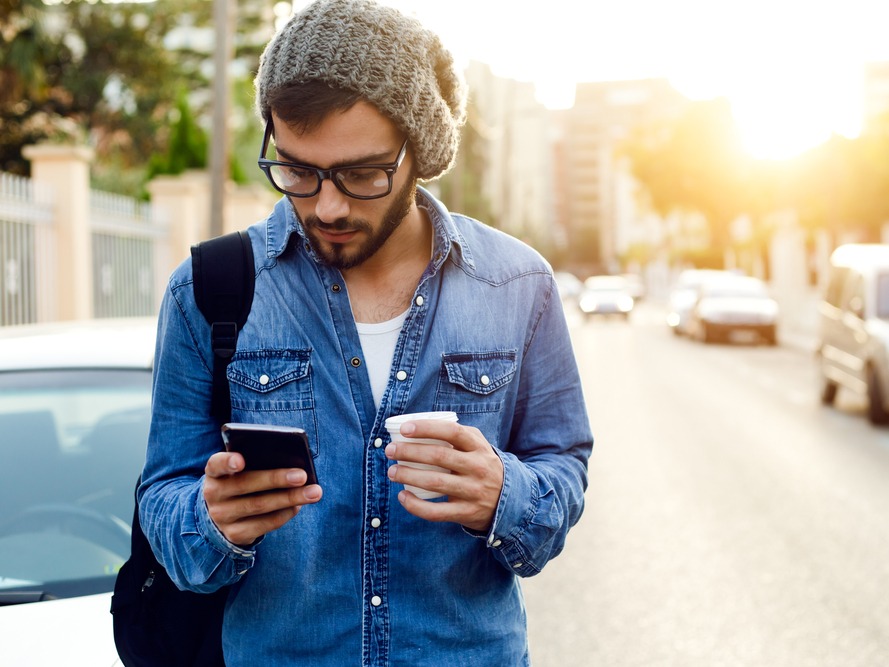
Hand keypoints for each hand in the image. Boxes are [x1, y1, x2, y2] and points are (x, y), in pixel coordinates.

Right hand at [203, 451, 321, 546]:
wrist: (223, 515)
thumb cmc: (240, 482)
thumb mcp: (241, 471)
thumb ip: (257, 463)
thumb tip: (292, 464)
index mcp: (214, 472)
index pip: (216, 464)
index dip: (228, 462)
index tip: (241, 460)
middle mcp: (213, 494)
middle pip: (246, 485)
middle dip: (276, 479)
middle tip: (303, 475)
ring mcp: (222, 517)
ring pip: (259, 506)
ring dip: (290, 498)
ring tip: (313, 492)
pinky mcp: (235, 534)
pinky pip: (264, 524)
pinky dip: (285, 514)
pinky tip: (299, 505)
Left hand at [385, 420, 503, 531]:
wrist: (508, 500)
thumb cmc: (483, 467)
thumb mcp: (479, 447)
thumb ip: (458, 435)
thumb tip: (420, 425)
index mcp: (479, 448)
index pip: (452, 432)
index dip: (426, 428)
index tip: (404, 429)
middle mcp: (478, 468)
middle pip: (439, 456)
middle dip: (409, 452)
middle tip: (390, 451)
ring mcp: (473, 491)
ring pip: (435, 482)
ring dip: (408, 476)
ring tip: (392, 472)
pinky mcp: (466, 513)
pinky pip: (436, 511)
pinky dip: (416, 505)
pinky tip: (403, 496)